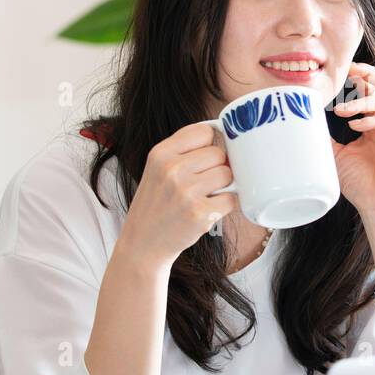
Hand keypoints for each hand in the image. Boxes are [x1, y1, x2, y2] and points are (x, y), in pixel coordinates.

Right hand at [120, 122, 239, 268]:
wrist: (143, 244)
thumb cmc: (156, 203)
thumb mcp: (157, 168)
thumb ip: (184, 149)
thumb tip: (225, 134)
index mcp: (160, 154)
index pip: (203, 131)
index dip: (208, 144)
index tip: (203, 158)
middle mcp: (172, 170)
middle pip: (219, 153)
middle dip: (215, 168)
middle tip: (200, 184)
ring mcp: (186, 192)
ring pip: (227, 174)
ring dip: (222, 186)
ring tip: (203, 197)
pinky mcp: (201, 214)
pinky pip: (231, 198)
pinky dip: (224, 205)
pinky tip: (206, 210)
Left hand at [330, 62, 374, 216]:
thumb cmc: (358, 183)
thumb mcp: (335, 153)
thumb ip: (327, 133)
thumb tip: (306, 113)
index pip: (370, 89)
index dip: (357, 77)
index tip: (337, 74)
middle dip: (367, 73)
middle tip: (348, 71)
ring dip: (362, 101)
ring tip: (342, 110)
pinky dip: (373, 119)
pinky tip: (356, 125)